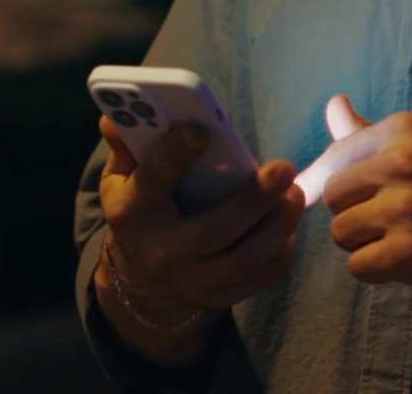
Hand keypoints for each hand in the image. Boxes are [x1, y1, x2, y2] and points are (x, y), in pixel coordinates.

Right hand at [96, 115, 305, 315]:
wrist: (140, 282)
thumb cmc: (138, 212)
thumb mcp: (120, 179)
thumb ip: (127, 146)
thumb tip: (116, 115)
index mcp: (132, 213)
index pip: (151, 183)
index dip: (174, 155)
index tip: (202, 130)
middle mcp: (161, 252)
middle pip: (214, 230)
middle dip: (253, 199)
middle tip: (283, 169)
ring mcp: (191, 281)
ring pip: (243, 259)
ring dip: (276, 226)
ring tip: (295, 194)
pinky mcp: (217, 296)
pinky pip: (257, 279)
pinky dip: (280, 252)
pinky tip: (289, 225)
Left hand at [314, 95, 411, 298]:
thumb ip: (370, 132)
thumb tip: (333, 104)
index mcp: (401, 132)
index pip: (335, 154)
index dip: (324, 180)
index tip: (329, 195)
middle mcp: (399, 163)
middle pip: (332, 196)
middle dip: (353, 212)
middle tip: (387, 219)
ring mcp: (403, 208)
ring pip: (340, 232)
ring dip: (363, 243)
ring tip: (399, 239)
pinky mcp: (407, 251)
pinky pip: (357, 265)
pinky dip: (376, 271)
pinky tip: (404, 262)